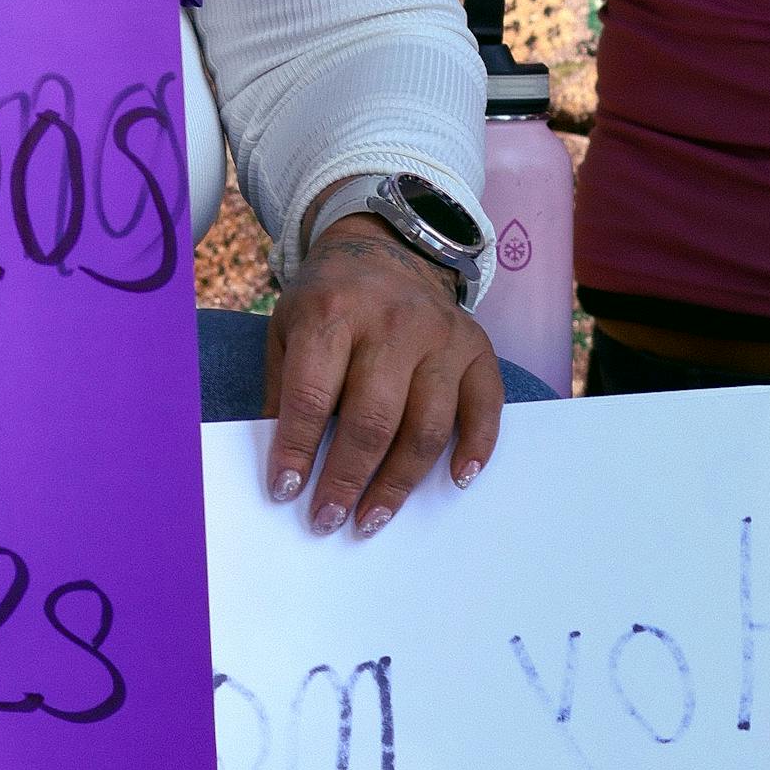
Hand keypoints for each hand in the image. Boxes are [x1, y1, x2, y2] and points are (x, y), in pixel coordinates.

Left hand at [262, 210, 502, 536]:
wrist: (385, 250)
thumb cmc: (329, 303)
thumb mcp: (287, 329)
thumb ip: (283, 390)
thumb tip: (284, 465)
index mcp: (332, 312)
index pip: (312, 394)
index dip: (296, 448)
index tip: (284, 491)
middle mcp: (391, 322)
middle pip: (373, 419)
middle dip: (347, 479)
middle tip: (328, 519)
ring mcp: (441, 335)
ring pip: (427, 425)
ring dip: (398, 482)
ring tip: (372, 518)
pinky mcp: (477, 347)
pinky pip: (485, 405)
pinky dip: (476, 447)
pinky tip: (457, 480)